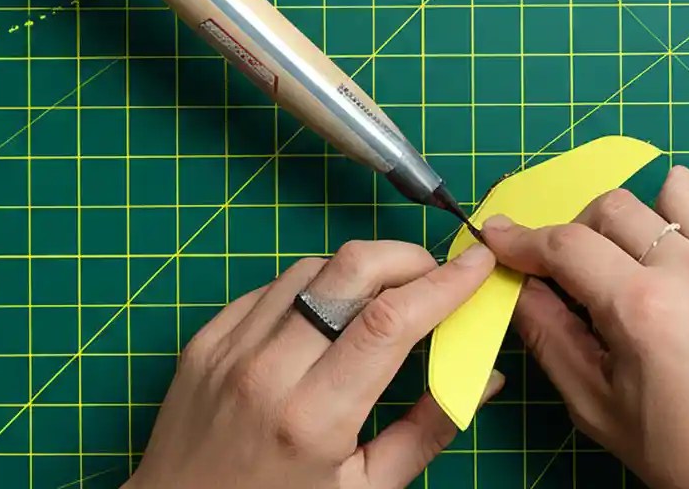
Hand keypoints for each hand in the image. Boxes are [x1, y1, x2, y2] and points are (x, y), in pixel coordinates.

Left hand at [126, 240, 501, 488]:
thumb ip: (426, 431)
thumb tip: (483, 378)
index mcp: (312, 419)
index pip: (390, 322)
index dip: (444, 284)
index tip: (478, 264)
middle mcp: (266, 372)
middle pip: (350, 269)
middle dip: (406, 257)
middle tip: (435, 275)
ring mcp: (228, 348)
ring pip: (311, 267)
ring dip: (359, 270)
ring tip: (384, 299)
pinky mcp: (206, 339)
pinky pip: (271, 287)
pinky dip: (312, 288)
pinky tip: (329, 315)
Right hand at [483, 165, 688, 488]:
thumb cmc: (679, 451)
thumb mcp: (594, 403)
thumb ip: (548, 334)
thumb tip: (516, 284)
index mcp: (644, 310)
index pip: (565, 245)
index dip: (521, 239)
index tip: (498, 236)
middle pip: (612, 206)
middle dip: (578, 232)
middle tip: (577, 273)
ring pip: (673, 186)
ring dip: (645, 213)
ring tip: (644, 257)